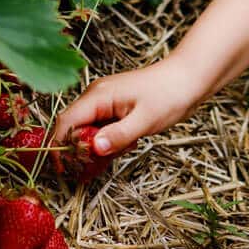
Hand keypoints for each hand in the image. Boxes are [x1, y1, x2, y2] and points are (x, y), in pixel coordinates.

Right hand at [51, 54, 210, 158]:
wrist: (189, 78)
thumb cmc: (170, 94)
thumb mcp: (145, 120)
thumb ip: (118, 135)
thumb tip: (95, 149)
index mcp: (98, 95)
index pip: (66, 121)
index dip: (60, 147)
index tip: (63, 170)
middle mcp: (96, 95)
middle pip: (73, 126)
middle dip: (78, 150)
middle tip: (90, 170)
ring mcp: (104, 100)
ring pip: (87, 129)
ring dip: (96, 146)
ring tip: (119, 153)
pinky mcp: (114, 106)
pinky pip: (100, 127)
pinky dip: (107, 140)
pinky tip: (126, 144)